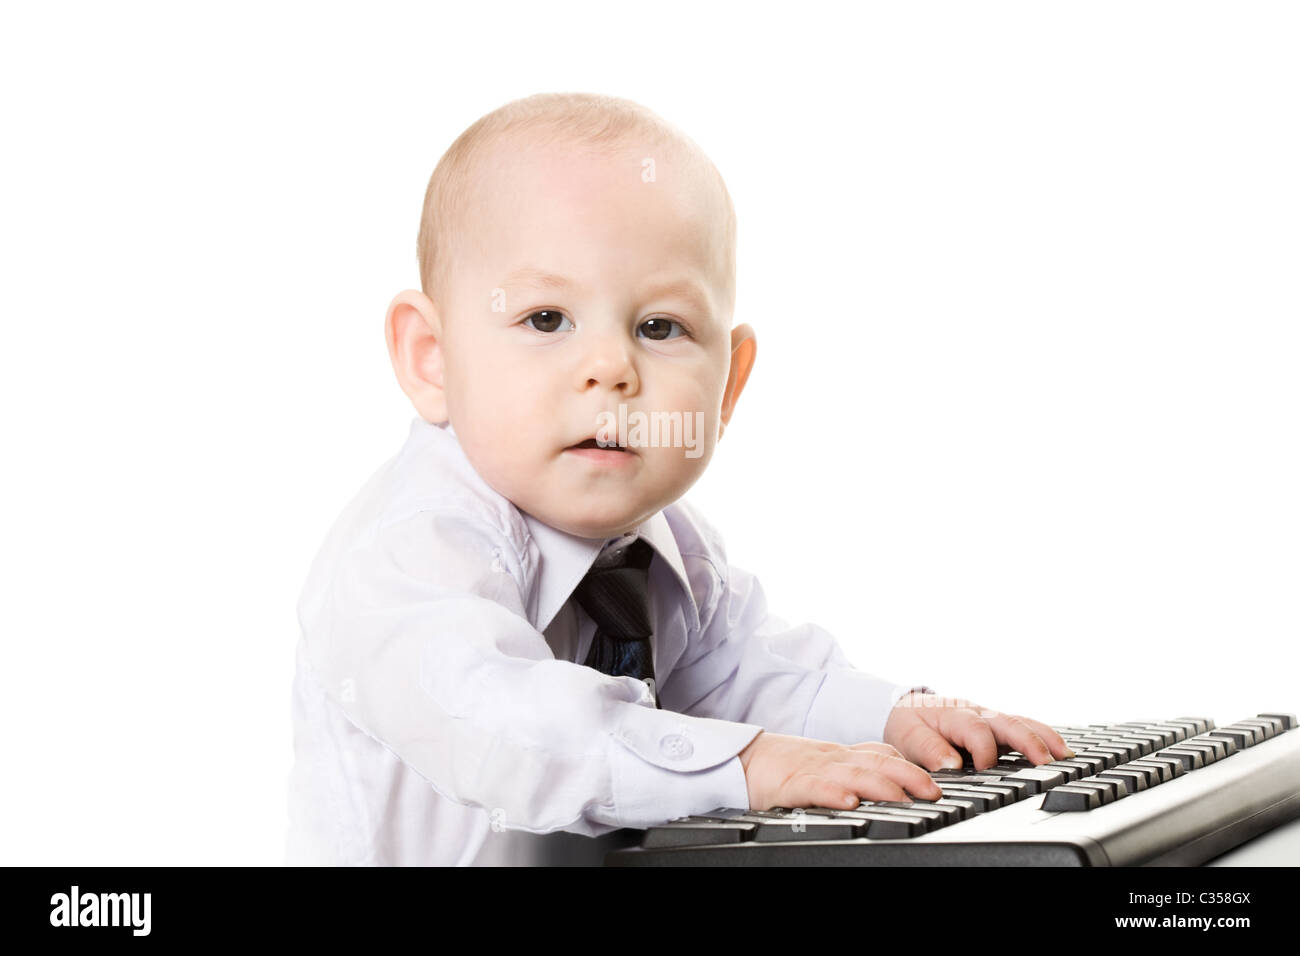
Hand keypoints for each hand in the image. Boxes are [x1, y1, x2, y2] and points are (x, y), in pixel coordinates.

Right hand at [738, 730, 943, 810]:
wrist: (741, 760)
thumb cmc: (782, 768)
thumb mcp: (824, 766)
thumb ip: (852, 774)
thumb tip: (886, 792)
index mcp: (842, 756)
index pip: (881, 753)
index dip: (910, 764)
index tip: (935, 780)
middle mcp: (834, 759)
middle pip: (877, 761)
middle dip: (909, 774)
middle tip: (934, 792)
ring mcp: (814, 769)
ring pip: (853, 773)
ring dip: (881, 785)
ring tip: (903, 798)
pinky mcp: (791, 784)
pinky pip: (815, 787)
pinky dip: (834, 794)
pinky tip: (849, 804)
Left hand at [883, 691, 1074, 770]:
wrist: (906, 709)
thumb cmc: (909, 725)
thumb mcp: (908, 736)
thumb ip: (929, 750)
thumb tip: (953, 765)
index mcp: (954, 715)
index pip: (976, 730)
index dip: (983, 750)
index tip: (983, 769)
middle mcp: (978, 713)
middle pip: (1008, 722)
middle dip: (1029, 741)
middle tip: (1047, 761)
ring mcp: (990, 719)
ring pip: (1022, 723)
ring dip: (1045, 738)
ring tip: (1066, 756)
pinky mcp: (998, 728)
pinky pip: (1024, 728)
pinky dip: (1044, 738)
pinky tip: (1061, 752)